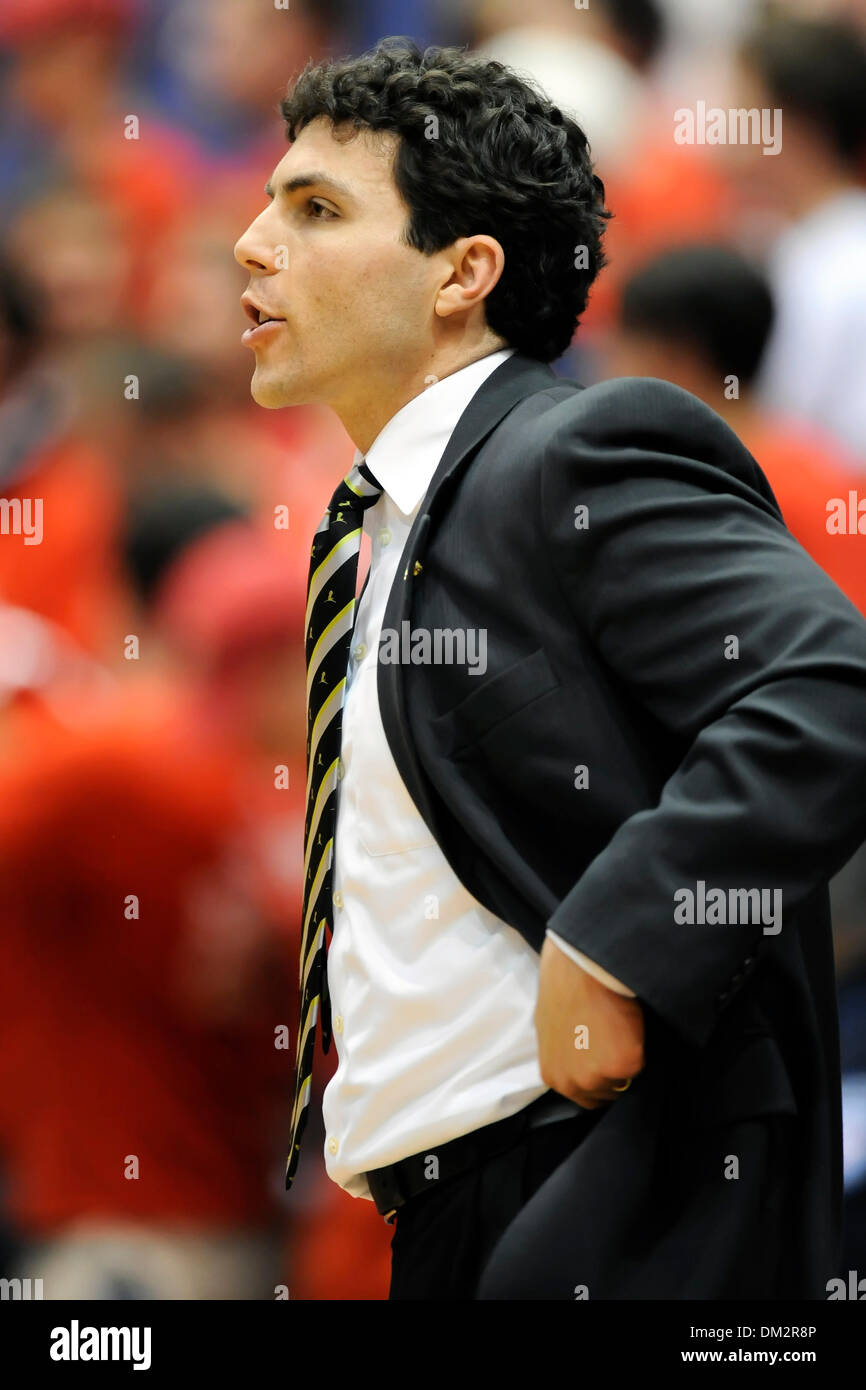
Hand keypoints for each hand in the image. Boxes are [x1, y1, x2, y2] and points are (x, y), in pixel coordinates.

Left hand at [533, 935, 645, 1106]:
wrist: (580, 965)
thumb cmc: (563, 985)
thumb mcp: (550, 1027)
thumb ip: (563, 1053)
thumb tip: (578, 1055)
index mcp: (553, 1076)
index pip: (584, 1095)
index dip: (598, 1076)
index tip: (605, 1058)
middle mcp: (574, 1083)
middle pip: (605, 1093)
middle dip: (612, 1072)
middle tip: (615, 1040)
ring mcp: (599, 1076)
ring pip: (624, 1080)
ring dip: (626, 1058)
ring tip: (619, 1027)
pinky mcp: (624, 1065)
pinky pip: (641, 1062)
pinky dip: (640, 1044)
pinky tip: (627, 1021)